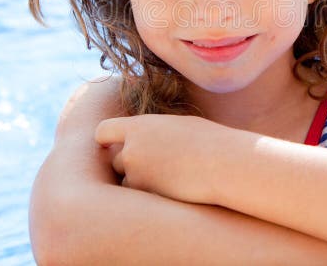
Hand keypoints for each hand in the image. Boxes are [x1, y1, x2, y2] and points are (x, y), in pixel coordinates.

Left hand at [94, 114, 233, 203]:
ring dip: (140, 183)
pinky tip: (173, 190)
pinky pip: (140, 199)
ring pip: (126, 182)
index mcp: (139, 127)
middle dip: (127, 165)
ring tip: (169, 178)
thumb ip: (155, 130)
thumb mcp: (179, 126)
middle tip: (152, 166)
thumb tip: (146, 135)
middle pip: (114, 160)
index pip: (103, 131)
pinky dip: (151, 197)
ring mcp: (136, 175)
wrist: (223, 164)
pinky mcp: (146, 196)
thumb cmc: (209, 141)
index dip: (106, 140)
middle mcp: (131, 150)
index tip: (111, 145)